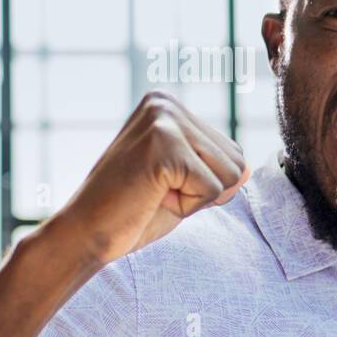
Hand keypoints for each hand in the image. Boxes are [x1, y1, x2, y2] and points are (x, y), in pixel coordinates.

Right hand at [50, 91, 249, 266]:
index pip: (232, 151)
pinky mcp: (165, 147)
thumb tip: (249, 169)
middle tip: (158, 191)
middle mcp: (166, 104)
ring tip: (156, 193)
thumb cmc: (134, 210)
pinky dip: (188, 206)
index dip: (206, 182)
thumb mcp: (186, 183)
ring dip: (197, 197)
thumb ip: (219, 170)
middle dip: (205, 189)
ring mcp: (164, 121)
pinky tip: (152, 198)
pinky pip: (213, 189)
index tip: (162, 183)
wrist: (87, 232)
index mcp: (168, 105)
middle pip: (237, 161)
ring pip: (230, 175)